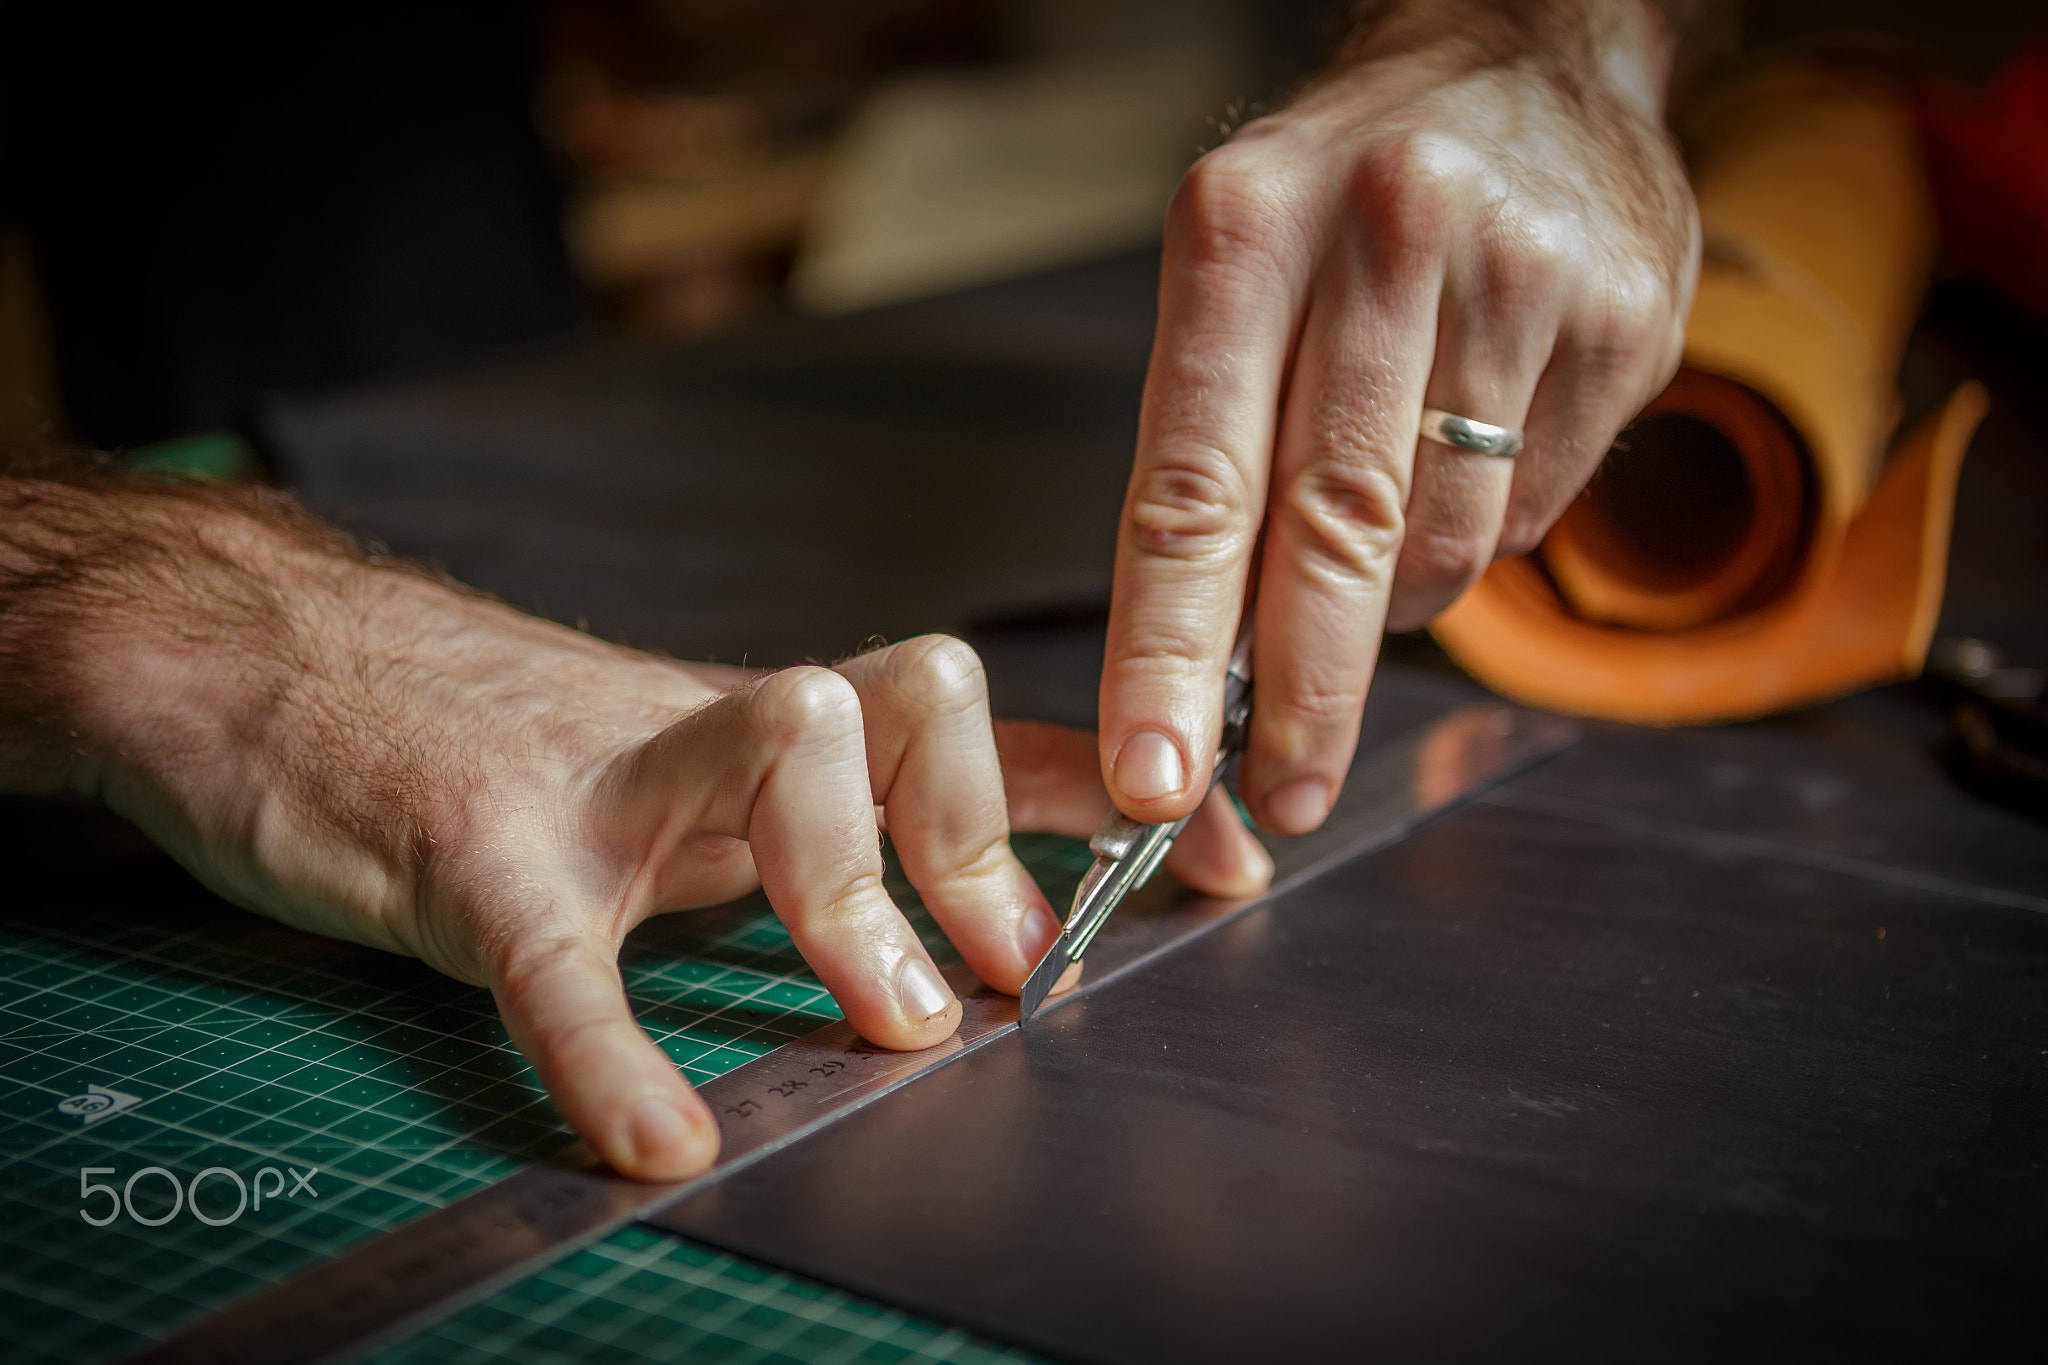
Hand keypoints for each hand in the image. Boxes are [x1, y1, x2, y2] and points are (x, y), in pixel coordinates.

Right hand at [0, 477, 1269, 1178]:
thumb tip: (925, 924)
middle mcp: (700, 738)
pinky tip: (653, 1139)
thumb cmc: (461, 737)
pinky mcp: (462, 843)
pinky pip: (559, 954)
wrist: (247, 649)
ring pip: (773, 751)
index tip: (1223, 849)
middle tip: (1011, 965)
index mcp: (753, 738)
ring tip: (889, 1015)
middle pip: (903, 702)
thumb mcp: (658, 783)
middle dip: (990, 832)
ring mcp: (587, 775)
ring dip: (859, 890)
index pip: (967, 726)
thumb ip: (788, 839)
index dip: (1108, 784)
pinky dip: (612, 1052)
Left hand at [1099, 0, 1698, 832]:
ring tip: (1377, 541)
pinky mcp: (1625, 320)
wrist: (1529, 58)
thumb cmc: (1346, 194)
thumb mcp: (1237, 270)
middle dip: (1300, 698)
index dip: (1169, 650)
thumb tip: (1207, 670)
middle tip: (1280, 794)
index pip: (1194, 485)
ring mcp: (1522, 275)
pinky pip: (1531, 510)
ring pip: (1443, 541)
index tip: (1151, 767)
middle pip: (1332, 532)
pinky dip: (1481, 530)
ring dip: (1394, 599)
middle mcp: (1386, 237)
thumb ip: (1213, 450)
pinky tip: (1469, 455)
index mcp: (1247, 230)